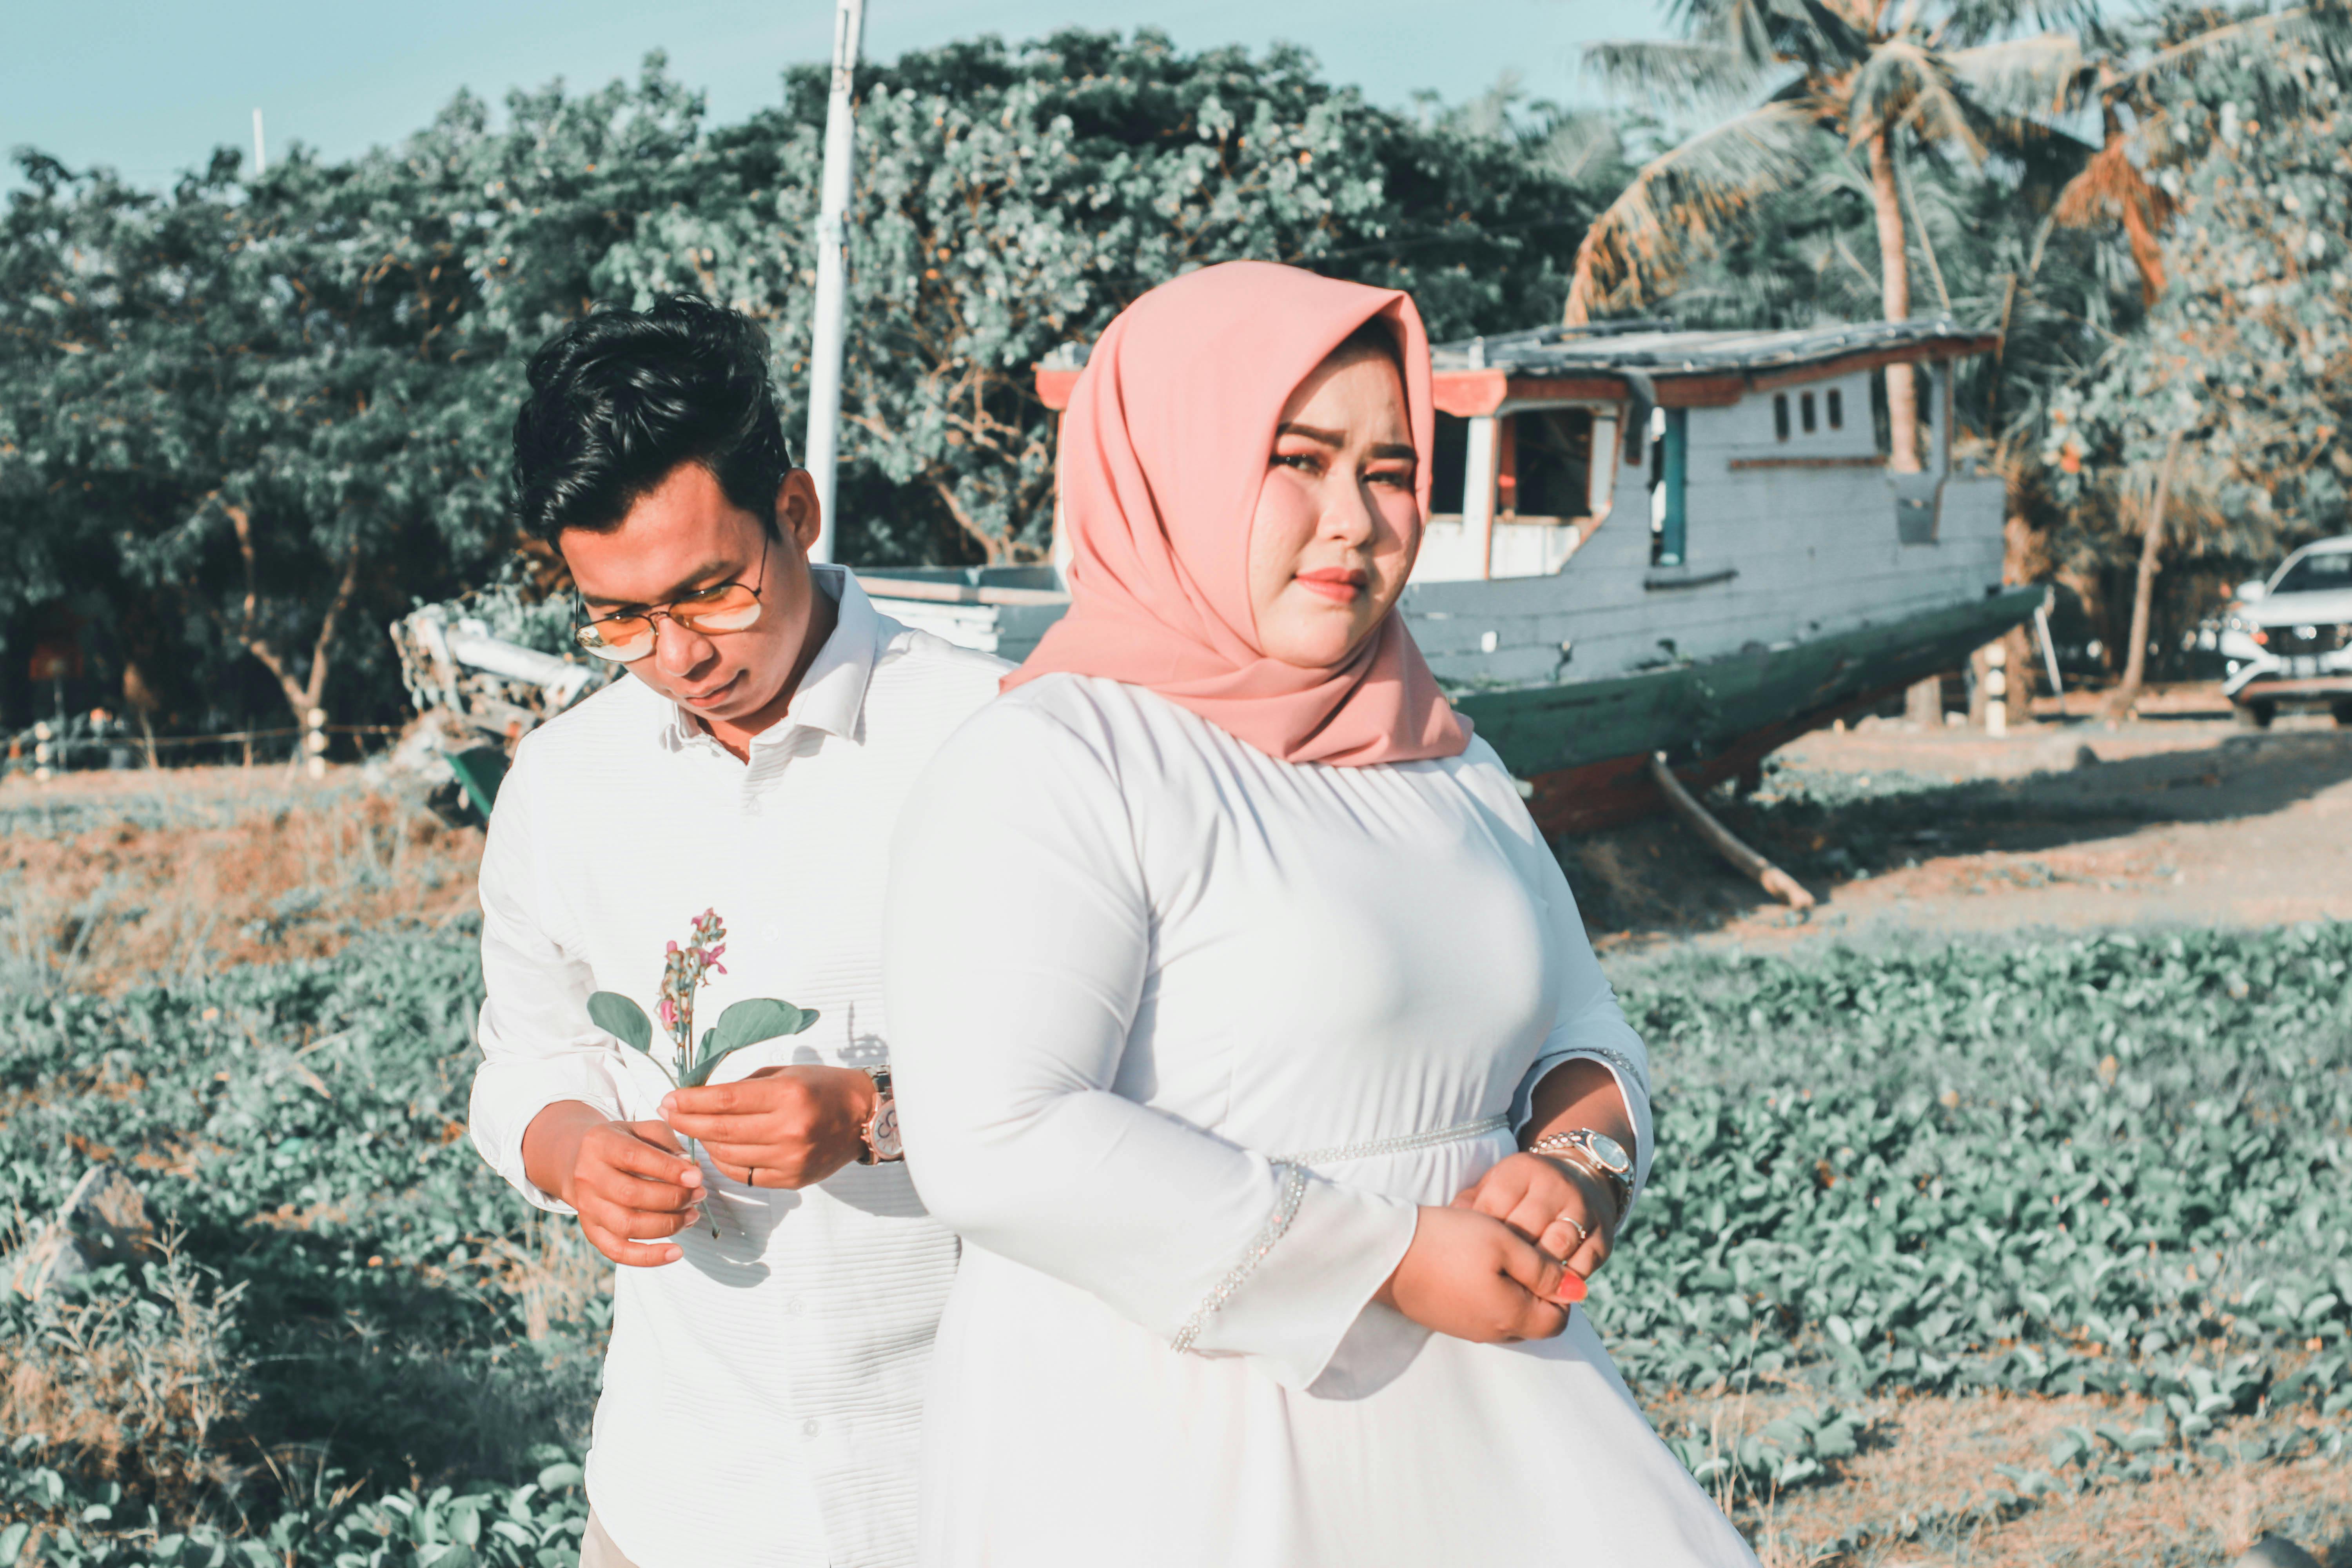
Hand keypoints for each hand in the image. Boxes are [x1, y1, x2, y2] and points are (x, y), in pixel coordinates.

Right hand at [522, 1101, 703, 1267]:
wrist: (580, 1160)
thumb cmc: (623, 1143)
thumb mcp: (643, 1130)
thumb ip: (669, 1144)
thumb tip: (691, 1171)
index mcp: (601, 1144)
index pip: (634, 1157)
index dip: (668, 1169)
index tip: (697, 1178)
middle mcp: (588, 1176)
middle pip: (631, 1195)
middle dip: (673, 1199)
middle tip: (699, 1195)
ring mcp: (586, 1206)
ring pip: (626, 1225)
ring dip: (666, 1225)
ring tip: (692, 1216)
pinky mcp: (591, 1230)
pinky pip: (617, 1251)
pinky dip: (648, 1257)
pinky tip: (675, 1253)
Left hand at [661, 1065, 876, 1189]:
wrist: (863, 1117)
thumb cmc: (822, 1088)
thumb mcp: (785, 1074)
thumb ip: (744, 1087)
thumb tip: (699, 1097)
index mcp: (788, 1095)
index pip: (725, 1100)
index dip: (691, 1101)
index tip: (669, 1099)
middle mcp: (789, 1129)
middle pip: (721, 1130)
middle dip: (687, 1121)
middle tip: (668, 1113)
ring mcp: (791, 1158)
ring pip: (728, 1155)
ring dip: (704, 1142)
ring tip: (694, 1129)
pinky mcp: (791, 1179)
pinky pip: (744, 1174)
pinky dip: (724, 1162)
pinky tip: (718, 1148)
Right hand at [1373, 1206, 1572, 1343]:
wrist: (1384, 1252)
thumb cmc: (1447, 1241)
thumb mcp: (1504, 1243)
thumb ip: (1543, 1269)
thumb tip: (1577, 1290)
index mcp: (1510, 1317)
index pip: (1558, 1321)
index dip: (1561, 1291)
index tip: (1542, 1259)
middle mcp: (1490, 1333)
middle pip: (1533, 1322)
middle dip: (1536, 1291)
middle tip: (1517, 1252)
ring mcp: (1466, 1330)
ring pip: (1507, 1317)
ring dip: (1510, 1291)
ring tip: (1491, 1254)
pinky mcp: (1446, 1321)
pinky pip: (1481, 1314)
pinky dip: (1486, 1293)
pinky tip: (1469, 1264)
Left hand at [1452, 1151, 1617, 1289]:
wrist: (1583, 1177)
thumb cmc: (1525, 1191)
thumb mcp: (1496, 1185)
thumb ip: (1471, 1202)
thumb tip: (1449, 1223)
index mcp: (1522, 1170)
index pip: (1496, 1205)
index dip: (1481, 1234)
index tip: (1470, 1257)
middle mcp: (1555, 1185)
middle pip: (1526, 1228)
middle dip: (1506, 1257)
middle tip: (1491, 1281)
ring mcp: (1583, 1209)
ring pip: (1557, 1245)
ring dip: (1537, 1272)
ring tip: (1518, 1291)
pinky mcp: (1604, 1234)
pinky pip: (1584, 1264)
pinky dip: (1565, 1282)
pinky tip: (1547, 1292)